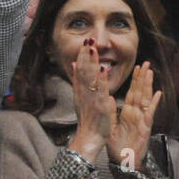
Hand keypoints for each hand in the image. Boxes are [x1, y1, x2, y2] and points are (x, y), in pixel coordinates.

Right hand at [67, 39, 115, 161]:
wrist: (88, 139)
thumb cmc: (87, 120)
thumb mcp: (80, 99)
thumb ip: (78, 82)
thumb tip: (75, 66)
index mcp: (81, 92)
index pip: (80, 71)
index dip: (82, 56)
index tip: (84, 43)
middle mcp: (84, 94)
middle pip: (83, 71)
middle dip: (86, 55)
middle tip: (88, 39)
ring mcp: (91, 99)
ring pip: (90, 78)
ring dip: (92, 63)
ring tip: (93, 48)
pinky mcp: (100, 106)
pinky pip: (100, 91)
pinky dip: (101, 80)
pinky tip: (103, 69)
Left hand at [107, 62, 163, 171]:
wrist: (123, 163)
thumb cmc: (117, 148)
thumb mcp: (109, 128)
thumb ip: (109, 113)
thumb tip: (109, 97)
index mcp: (127, 113)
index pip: (132, 93)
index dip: (135, 80)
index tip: (137, 67)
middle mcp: (136, 114)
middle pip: (140, 92)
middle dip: (143, 78)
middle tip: (146, 63)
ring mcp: (142, 120)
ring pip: (146, 99)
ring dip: (148, 86)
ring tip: (151, 72)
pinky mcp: (145, 127)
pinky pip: (150, 113)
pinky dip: (154, 103)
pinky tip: (159, 94)